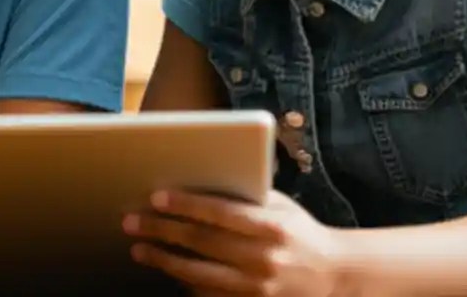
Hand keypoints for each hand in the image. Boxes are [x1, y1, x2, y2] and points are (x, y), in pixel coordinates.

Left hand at [123, 189, 345, 296]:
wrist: (334, 276)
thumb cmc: (301, 233)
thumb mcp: (281, 208)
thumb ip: (247, 197)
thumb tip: (200, 180)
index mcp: (272, 228)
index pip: (221, 212)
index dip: (186, 204)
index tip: (157, 198)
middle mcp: (264, 259)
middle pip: (202, 242)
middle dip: (163, 231)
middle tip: (132, 222)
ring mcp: (257, 289)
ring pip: (199, 275)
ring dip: (164, 261)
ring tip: (140, 249)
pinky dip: (185, 284)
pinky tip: (168, 271)